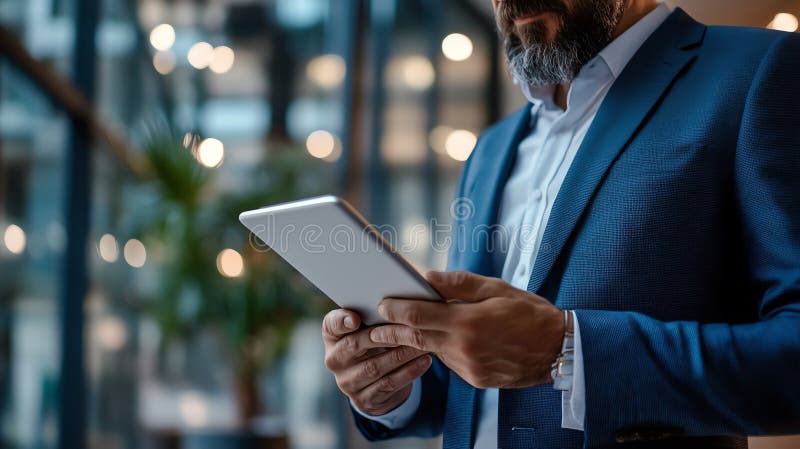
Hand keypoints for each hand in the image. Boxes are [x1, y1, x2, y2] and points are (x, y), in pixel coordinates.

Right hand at [322, 309, 432, 415]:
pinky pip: (388, 383)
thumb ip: (372, 315)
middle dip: (384, 335)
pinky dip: (409, 371)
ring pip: (375, 366)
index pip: (331, 325)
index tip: (356, 318)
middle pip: (355, 344)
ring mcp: (347, 382)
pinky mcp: (364, 399)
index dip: (341, 321)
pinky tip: (425, 360)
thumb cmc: (373, 345)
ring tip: (423, 342)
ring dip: (402, 353)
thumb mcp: (366, 330)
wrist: (375, 384)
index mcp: (332, 336)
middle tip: (409, 325)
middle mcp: (334, 359)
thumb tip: (396, 300)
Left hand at [370, 271, 563, 388]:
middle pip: (416, 338)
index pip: (417, 317)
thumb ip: (458, 284)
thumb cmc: (530, 313)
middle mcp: (464, 349)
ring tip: (405, 325)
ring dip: (419, 338)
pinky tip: (446, 337)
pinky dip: (443, 348)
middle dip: (392, 331)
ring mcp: (468, 368)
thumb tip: (427, 277)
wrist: (559, 350)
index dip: (394, 310)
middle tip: (374, 324)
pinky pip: (449, 362)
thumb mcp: (496, 289)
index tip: (381, 304)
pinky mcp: (475, 379)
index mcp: (467, 323)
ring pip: (433, 350)